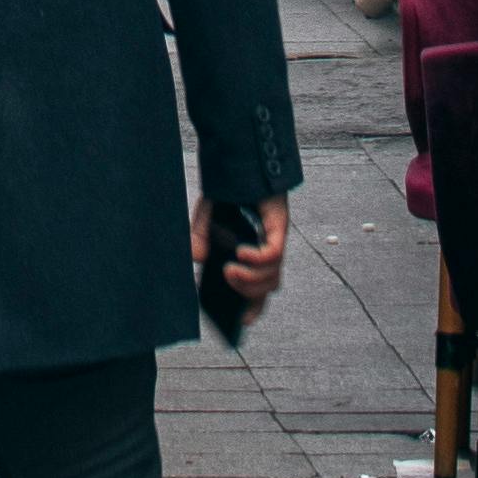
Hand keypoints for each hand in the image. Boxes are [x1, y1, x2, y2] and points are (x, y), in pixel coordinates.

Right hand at [193, 193, 288, 314]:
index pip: (259, 287)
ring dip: (251, 279)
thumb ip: (200, 236)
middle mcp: (266, 248)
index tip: (243, 322)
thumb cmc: (228, 188)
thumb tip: (197, 259)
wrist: (240, 156)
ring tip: (230, 270)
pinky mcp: (279, 225)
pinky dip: (258, 259)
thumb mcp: (207, 216)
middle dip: (248, 293)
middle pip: (267, 287)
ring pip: (273, 275)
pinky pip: (274, 253)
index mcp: (251, 252)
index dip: (254, 306)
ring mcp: (275, 238)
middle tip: (227, 280)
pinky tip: (242, 253)